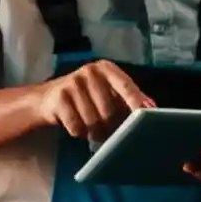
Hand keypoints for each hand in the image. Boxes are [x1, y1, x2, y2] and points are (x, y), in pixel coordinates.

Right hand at [32, 60, 154, 141]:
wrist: (48, 98)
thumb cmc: (86, 96)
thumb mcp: (108, 92)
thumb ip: (131, 98)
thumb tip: (153, 107)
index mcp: (106, 69)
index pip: (126, 86)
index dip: (136, 102)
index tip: (146, 116)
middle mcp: (90, 72)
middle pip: (109, 111)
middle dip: (109, 126)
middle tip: (106, 129)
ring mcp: (73, 83)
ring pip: (93, 121)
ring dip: (93, 131)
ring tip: (91, 128)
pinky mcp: (59, 98)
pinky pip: (76, 126)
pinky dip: (78, 132)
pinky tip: (76, 126)